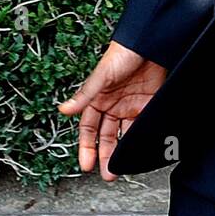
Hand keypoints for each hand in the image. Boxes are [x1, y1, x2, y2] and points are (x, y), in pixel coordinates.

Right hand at [57, 42, 167, 180]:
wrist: (150, 42)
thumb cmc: (122, 52)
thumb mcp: (101, 76)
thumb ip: (85, 95)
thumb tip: (64, 109)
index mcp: (98, 99)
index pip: (89, 129)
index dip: (86, 147)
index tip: (86, 165)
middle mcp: (113, 104)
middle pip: (107, 136)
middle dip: (106, 155)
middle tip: (107, 173)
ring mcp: (131, 104)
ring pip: (125, 134)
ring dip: (123, 150)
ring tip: (122, 167)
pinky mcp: (148, 103)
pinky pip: (143, 124)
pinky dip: (141, 137)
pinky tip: (140, 148)